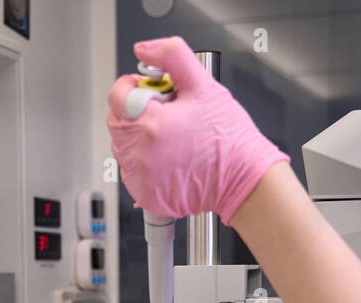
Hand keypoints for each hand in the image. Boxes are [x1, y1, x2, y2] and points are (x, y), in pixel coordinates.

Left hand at [107, 36, 288, 222]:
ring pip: (122, 147)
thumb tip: (145, 50)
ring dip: (139, 137)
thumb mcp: (204, 85)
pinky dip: (144, 163)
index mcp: (151, 124)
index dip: (132, 87)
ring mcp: (141, 178)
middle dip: (136, 112)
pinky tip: (170, 158)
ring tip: (172, 138)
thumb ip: (172, 56)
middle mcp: (140, 154)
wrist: (242, 179)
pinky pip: (132, 172)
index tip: (150, 91)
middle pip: (117, 121)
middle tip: (168, 114)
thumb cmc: (228, 138)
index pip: (117, 96)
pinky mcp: (146, 195)